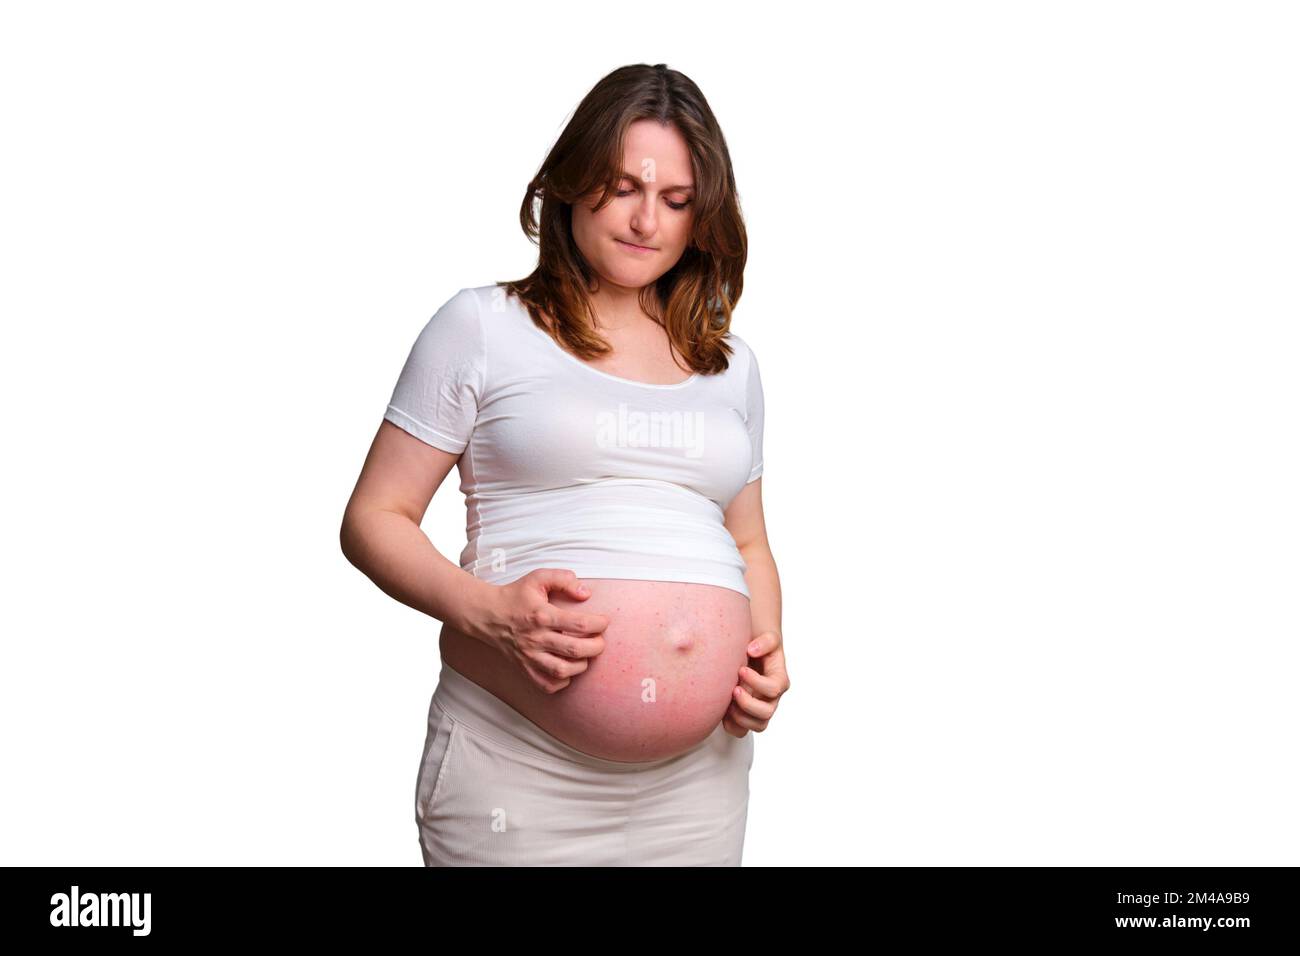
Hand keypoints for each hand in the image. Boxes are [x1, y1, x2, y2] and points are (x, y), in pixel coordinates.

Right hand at [474, 569, 608, 694]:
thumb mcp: (538, 577)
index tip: (604, 621)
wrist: (488, 615)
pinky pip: (547, 684)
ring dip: (581, 665)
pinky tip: (567, 669)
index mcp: (542, 615)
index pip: (579, 624)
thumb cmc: (516, 596)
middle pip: (575, 650)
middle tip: (599, 641)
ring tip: (584, 655)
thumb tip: (586, 593)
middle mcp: (536, 638)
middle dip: (596, 647)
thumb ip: (563, 579)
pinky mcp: (524, 668)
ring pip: (562, 670)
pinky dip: (562, 681)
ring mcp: (529, 656)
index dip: (599, 624)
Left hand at [722, 630, 789, 737]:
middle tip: (733, 689)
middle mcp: (772, 698)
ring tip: (727, 701)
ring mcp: (761, 709)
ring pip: (757, 726)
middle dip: (747, 703)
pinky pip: (741, 731)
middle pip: (766, 713)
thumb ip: (765, 641)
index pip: (773, 688)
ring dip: (740, 716)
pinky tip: (723, 709)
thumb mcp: (768, 638)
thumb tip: (752, 650)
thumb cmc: (759, 645)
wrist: (750, 652)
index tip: (741, 669)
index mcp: (779, 679)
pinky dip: (731, 725)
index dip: (756, 682)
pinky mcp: (747, 716)